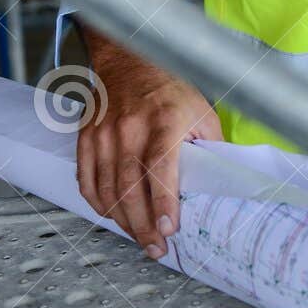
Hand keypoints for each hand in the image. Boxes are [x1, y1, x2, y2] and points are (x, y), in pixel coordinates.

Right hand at [76, 28, 221, 259]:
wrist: (130, 59)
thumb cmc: (170, 88)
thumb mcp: (202, 111)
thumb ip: (210, 146)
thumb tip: (220, 182)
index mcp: (165, 120)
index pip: (161, 167)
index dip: (164, 201)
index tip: (170, 228)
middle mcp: (131, 128)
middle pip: (131, 186)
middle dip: (143, 225)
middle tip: (156, 248)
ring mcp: (104, 133)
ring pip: (107, 189)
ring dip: (123, 220)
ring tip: (139, 238)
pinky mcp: (87, 137)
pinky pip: (86, 180)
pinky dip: (98, 204)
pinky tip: (113, 216)